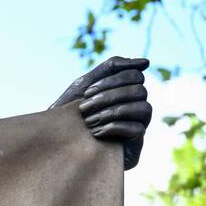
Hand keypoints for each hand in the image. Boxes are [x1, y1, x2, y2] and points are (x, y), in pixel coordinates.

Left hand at [50, 55, 151, 169]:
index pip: (135, 75)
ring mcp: (139, 124)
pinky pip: (138, 129)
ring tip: (88, 121)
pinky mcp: (136, 143)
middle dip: (109, 97)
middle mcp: (137, 106)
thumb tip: (147, 62)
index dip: (111, 81)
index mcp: (126, 90)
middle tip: (84, 107)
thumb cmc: (70, 112)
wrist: (58, 143)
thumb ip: (110, 68)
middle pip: (140, 90)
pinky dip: (114, 127)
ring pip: (144, 108)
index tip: (86, 92)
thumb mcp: (85, 86)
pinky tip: (95, 133)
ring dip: (112, 112)